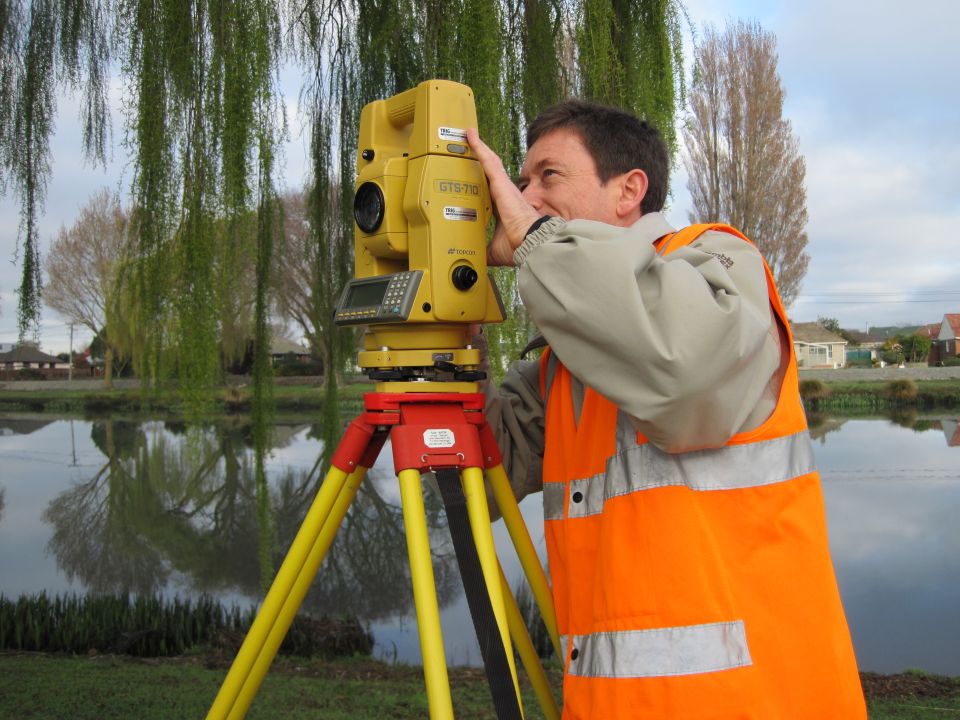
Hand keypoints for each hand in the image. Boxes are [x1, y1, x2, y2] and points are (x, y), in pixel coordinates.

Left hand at [467, 128, 539, 265]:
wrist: (530, 243)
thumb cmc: (519, 245)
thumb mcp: (494, 249)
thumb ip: (484, 250)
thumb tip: (475, 258)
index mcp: (502, 208)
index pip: (488, 191)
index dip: (481, 183)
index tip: (472, 177)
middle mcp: (503, 194)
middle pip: (488, 172)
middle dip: (478, 158)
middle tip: (467, 144)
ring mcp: (502, 186)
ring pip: (488, 162)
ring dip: (477, 148)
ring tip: (467, 135)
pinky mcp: (501, 182)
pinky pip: (488, 160)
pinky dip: (478, 147)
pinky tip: (470, 135)